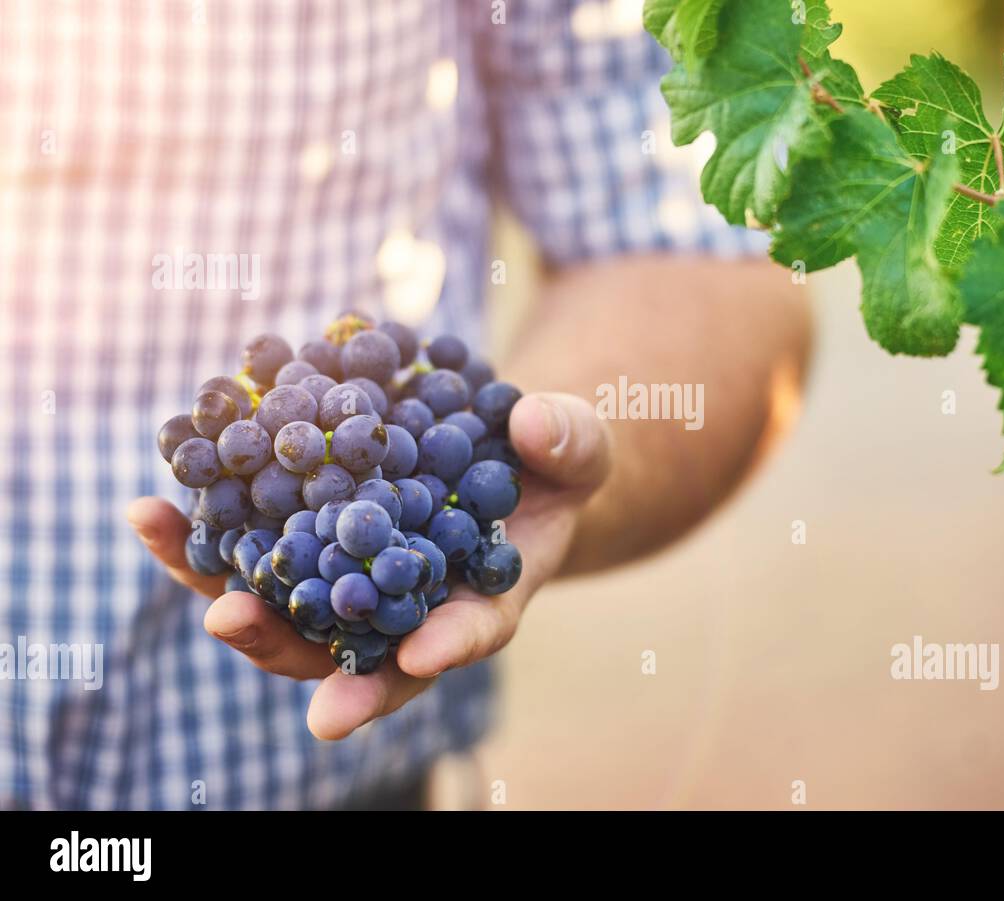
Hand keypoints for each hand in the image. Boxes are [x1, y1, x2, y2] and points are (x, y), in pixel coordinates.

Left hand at [128, 393, 610, 739]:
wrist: (497, 453)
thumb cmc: (550, 463)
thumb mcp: (577, 446)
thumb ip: (570, 442)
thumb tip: (534, 425)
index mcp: (481, 597)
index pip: (466, 632)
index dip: (446, 645)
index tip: (422, 652)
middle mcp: (406, 606)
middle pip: (347, 648)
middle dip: (289, 644)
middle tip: (235, 624)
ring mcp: (350, 580)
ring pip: (284, 612)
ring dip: (221, 592)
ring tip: (163, 546)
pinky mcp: (308, 544)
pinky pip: (252, 553)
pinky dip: (198, 540)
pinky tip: (149, 509)